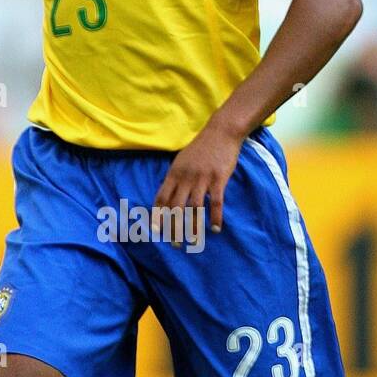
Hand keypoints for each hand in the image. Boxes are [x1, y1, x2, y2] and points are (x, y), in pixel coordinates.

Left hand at [152, 118, 244, 235]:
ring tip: (193, 242)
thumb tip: (167, 195)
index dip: (158, 215)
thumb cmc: (202, 147)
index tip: (156, 231)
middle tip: (175, 244)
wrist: (221, 131)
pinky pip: (216, 202)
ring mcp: (202, 178)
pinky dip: (215, 217)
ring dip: (193, 227)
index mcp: (174, 173)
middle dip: (174, 228)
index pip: (162, 197)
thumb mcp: (182, 160)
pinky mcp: (218, 179)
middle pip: (176, 207)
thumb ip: (175, 177)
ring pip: (195, 208)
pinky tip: (215, 229)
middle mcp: (186, 177)